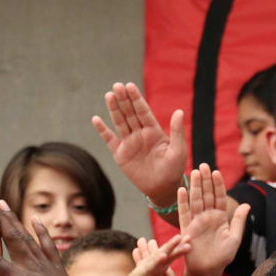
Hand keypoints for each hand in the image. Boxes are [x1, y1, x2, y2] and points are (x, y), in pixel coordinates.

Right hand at [92, 82, 186, 207]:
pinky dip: (102, 130)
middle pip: (130, 113)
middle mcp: (140, 133)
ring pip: (119, 122)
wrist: (162, 189)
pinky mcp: (120, 154)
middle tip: (117, 85)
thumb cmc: (173, 170)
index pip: (143, 110)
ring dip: (114, 109)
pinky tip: (96, 119)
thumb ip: (177, 131)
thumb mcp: (178, 151)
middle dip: (124, 99)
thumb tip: (180, 111)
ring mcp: (129, 143)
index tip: (130, 86)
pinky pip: (109, 139)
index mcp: (154, 130)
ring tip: (109, 95)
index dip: (136, 98)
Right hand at [177, 164, 249, 275]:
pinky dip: (182, 202)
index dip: (218, 184)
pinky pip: (183, 213)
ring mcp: (196, 221)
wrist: (208, 270)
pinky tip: (181, 190)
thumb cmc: (222, 257)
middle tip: (203, 164)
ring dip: (195, 186)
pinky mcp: (186, 228)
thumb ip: (238, 221)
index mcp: (220, 217)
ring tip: (194, 172)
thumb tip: (247, 204)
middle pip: (206, 194)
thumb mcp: (234, 238)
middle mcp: (207, 216)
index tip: (216, 171)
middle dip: (205, 180)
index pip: (219, 197)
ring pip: (195, 200)